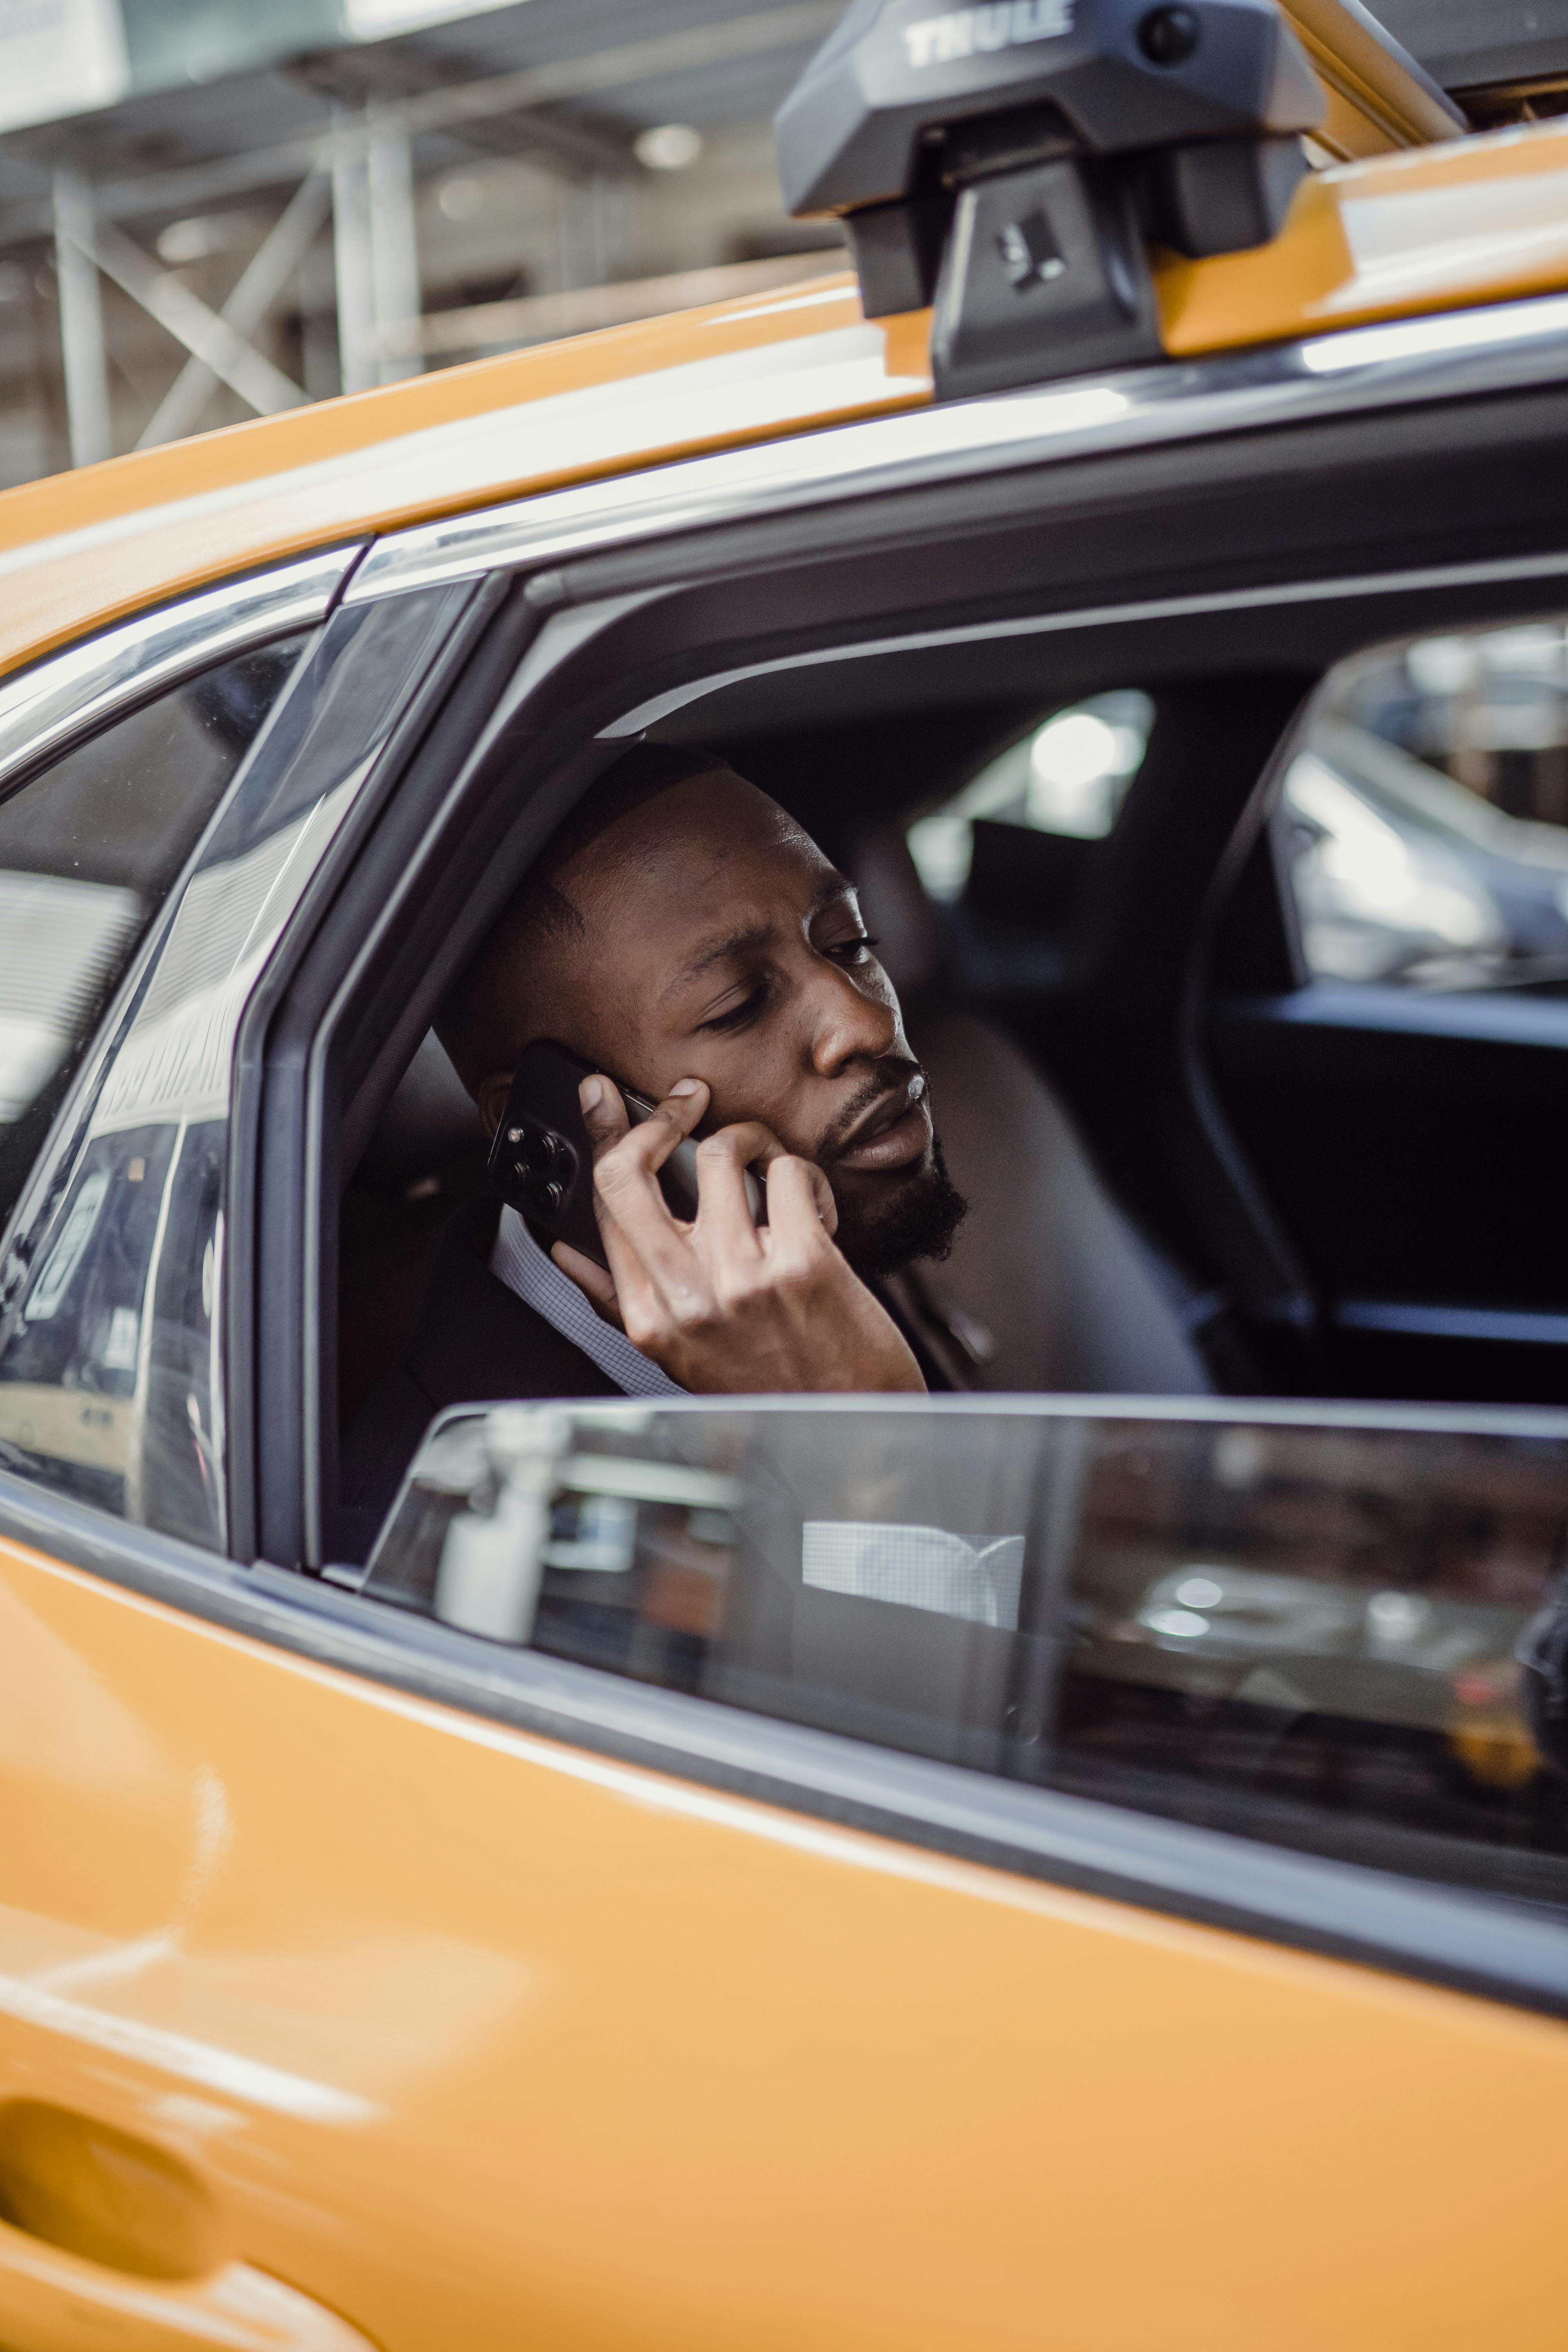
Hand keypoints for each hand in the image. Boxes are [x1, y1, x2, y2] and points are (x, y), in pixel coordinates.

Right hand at [552, 1075, 925, 1394]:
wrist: (853, 1423)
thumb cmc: (772, 1387)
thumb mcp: (678, 1358)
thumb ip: (617, 1301)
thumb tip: (566, 1249)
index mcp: (648, 1318)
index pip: (605, 1205)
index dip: (603, 1138)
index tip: (605, 1099)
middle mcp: (686, 1297)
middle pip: (634, 1173)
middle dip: (659, 1117)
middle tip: (688, 1100)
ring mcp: (743, 1278)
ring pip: (721, 1155)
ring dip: (749, 1141)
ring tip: (769, 1167)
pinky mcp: (803, 1262)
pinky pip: (786, 1173)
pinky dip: (801, 1174)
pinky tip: (812, 1207)